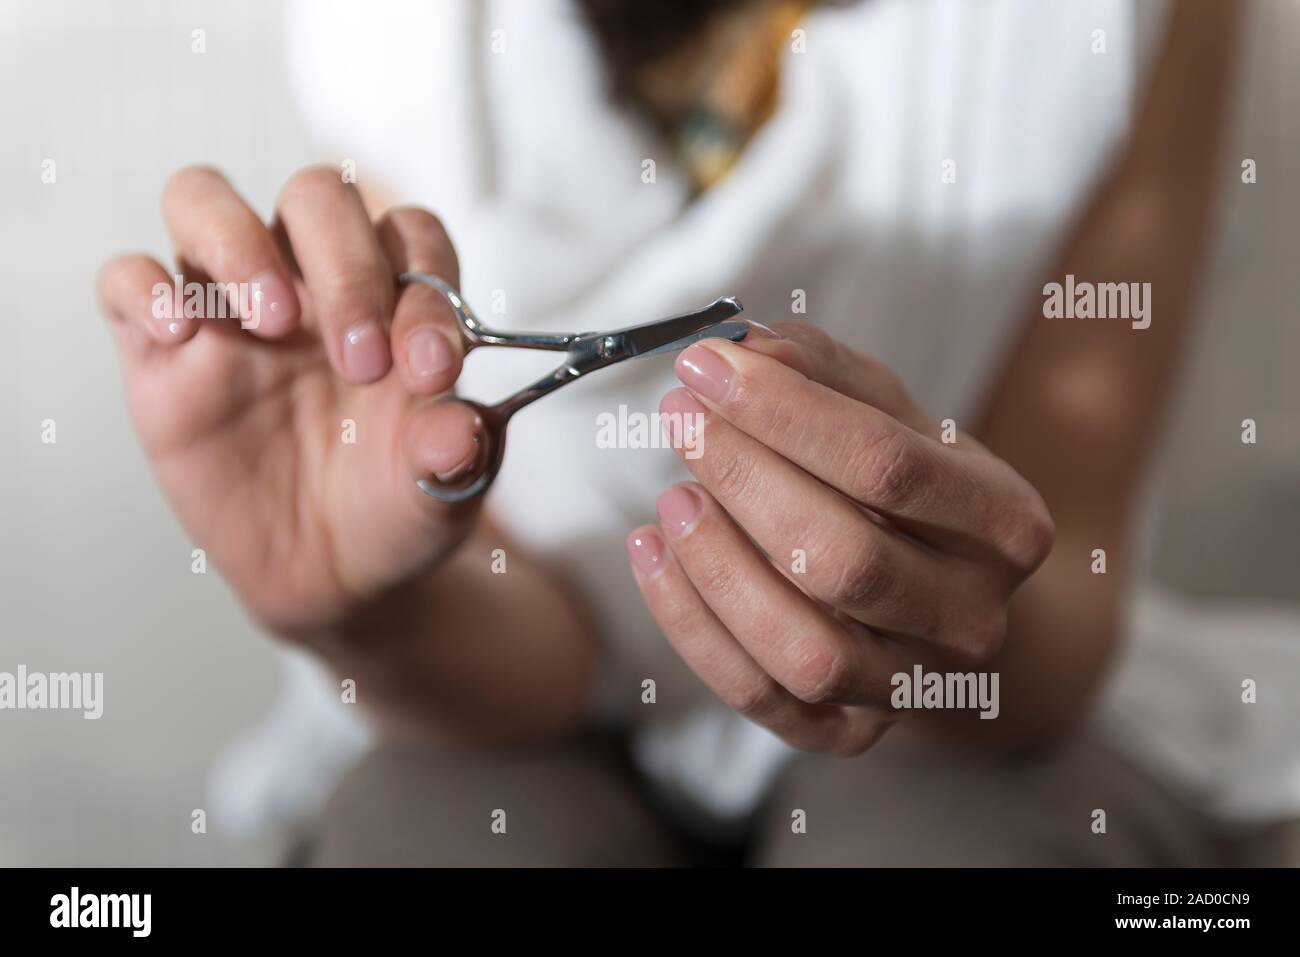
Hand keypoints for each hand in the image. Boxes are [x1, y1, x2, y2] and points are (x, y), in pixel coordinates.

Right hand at [98, 166, 480, 635]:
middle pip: (316, 198)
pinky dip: (144, 289)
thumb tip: (458, 426)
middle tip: (362, 360)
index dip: (428, 284)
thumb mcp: (444, 487)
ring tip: (273, 319)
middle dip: (347, 264)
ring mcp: (232, 312)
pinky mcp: (162, 355)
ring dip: (238, 242)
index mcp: (393, 298)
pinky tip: (181, 332)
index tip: (434, 368)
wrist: (335, 571)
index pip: (410, 236)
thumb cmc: (395, 504)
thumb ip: (455, 449)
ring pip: (203, 200)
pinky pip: (126, 280)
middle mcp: (312, 285)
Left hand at [627, 323, 1054, 754]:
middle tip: (679, 420)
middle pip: (845, 561)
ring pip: (803, 650)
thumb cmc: (904, 483)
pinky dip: (690, 625)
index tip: (705, 366)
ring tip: (670, 493)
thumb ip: (821, 371)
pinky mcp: (849, 733)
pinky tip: (652, 551)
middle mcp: (974, 619)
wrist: (939, 588)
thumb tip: (746, 348)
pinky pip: (758, 696)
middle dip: (745, 480)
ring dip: (717, 565)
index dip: (785, 412)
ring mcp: (912, 685)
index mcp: (1006, 524)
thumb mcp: (884, 410)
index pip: (890, 465)